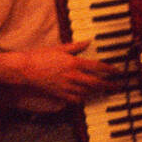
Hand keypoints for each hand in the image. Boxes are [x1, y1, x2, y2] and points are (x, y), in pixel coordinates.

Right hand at [0, 41, 118, 103]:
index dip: (110, 70)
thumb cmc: (39, 57)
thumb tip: (88, 41)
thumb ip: (76, 46)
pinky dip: (83, 98)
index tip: (117, 71)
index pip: (97, 67)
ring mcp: (66, 86)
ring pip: (87, 92)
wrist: (24, 70)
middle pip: (96, 83)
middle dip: (109, 85)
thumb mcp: (59, 48)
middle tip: (117, 86)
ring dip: (97, 92)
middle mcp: (72, 76)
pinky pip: (76, 99)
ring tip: (104, 90)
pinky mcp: (59, 94)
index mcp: (73, 62)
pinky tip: (86, 96)